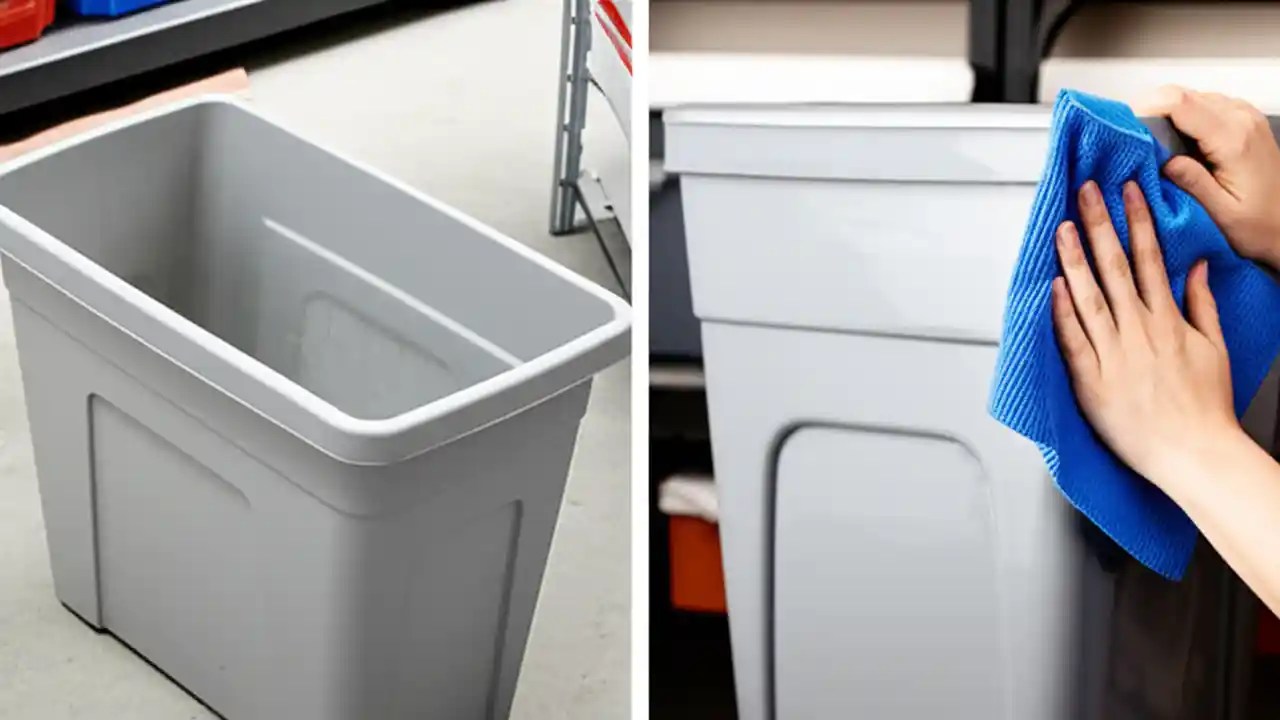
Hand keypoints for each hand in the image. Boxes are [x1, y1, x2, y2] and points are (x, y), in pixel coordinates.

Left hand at [1052, 180, 1241, 490]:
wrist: (1195, 454)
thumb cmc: (1204, 408)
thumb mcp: (1214, 347)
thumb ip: (1202, 304)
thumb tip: (1194, 269)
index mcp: (1167, 321)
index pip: (1148, 258)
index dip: (1135, 221)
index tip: (1127, 192)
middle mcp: (1138, 332)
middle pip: (1114, 267)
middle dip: (1098, 224)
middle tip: (1086, 192)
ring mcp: (1113, 355)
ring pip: (1088, 297)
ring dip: (1073, 259)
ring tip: (1061, 229)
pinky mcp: (1091, 381)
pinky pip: (1072, 341)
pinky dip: (1061, 313)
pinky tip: (1052, 288)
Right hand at [1138, 86, 1279, 268]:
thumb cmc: (1259, 227)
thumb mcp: (1221, 214)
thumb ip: (1191, 181)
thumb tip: (1159, 159)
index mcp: (1234, 140)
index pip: (1180, 102)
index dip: (1145, 109)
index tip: (1125, 130)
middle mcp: (1241, 119)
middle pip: (1182, 94)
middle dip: (1151, 112)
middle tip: (1134, 142)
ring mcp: (1245, 116)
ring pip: (1191, 96)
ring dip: (1166, 115)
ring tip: (1151, 145)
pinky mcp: (1244, 120)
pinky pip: (1205, 105)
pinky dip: (1183, 117)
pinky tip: (1176, 142)